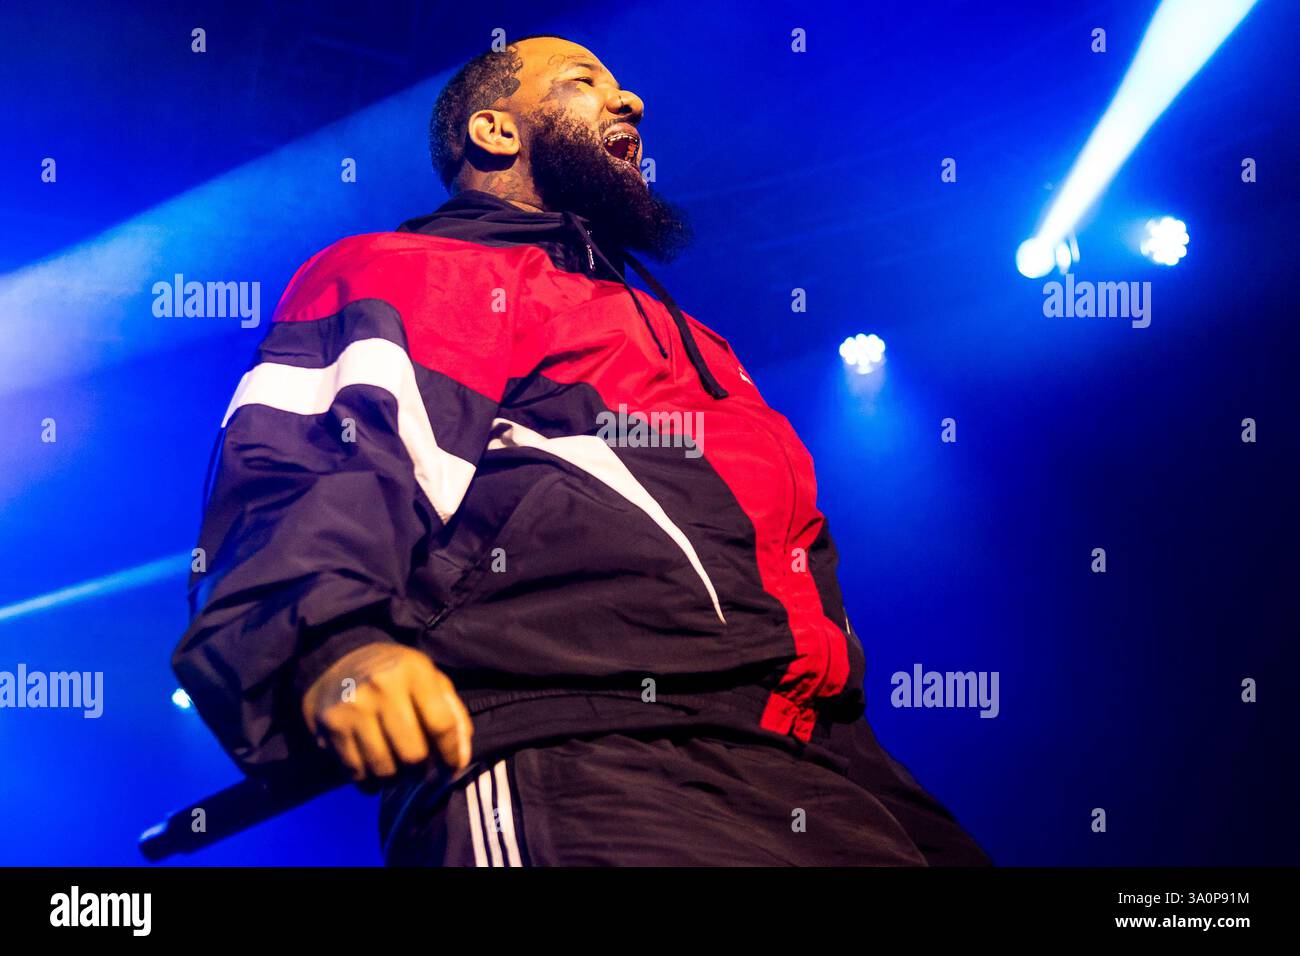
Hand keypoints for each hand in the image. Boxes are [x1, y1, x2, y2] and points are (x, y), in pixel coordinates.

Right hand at [301, 642, 472, 782]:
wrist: (339, 660)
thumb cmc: (397, 675)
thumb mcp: (430, 678)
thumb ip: (452, 714)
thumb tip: (461, 758)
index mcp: (414, 672)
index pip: (441, 725)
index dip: (451, 754)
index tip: (452, 767)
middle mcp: (382, 687)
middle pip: (413, 754)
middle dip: (422, 770)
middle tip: (421, 769)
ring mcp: (353, 707)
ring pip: (384, 769)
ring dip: (397, 779)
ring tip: (400, 770)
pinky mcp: (331, 725)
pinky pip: (357, 773)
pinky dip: (370, 782)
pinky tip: (376, 771)